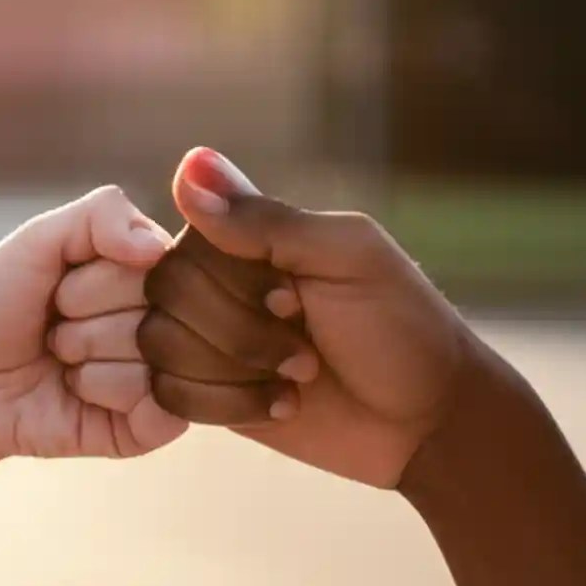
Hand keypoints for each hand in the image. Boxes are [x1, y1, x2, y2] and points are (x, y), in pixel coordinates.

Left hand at [0, 186, 187, 460]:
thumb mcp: (39, 238)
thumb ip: (103, 214)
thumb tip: (158, 248)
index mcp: (146, 272)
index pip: (163, 262)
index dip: (100, 275)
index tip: (60, 283)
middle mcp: (160, 321)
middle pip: (160, 309)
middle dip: (87, 312)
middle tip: (53, 323)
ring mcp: (156, 375)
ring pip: (155, 355)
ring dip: (87, 354)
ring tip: (59, 360)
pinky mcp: (146, 427)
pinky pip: (160, 409)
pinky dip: (104, 392)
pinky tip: (75, 391)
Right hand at [138, 149, 479, 487]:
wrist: (426, 418)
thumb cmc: (401, 325)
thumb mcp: (346, 258)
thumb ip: (266, 220)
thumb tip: (190, 166)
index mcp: (248, 235)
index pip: (187, 247)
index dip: (235, 286)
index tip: (296, 302)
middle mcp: (219, 279)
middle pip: (166, 296)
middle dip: (239, 334)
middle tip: (307, 351)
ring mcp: (210, 337)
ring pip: (160, 346)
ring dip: (235, 372)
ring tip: (299, 378)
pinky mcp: (209, 393)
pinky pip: (167, 396)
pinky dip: (228, 405)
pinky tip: (282, 405)